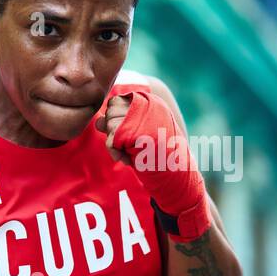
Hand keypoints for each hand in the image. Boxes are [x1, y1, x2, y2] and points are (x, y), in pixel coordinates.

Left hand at [94, 87, 210, 241]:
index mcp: (151, 102)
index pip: (116, 102)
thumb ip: (118, 124)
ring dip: (114, 143)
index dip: (115, 119)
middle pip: (110, 111)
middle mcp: (148, 107)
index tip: (127, 136)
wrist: (178, 174)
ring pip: (109, 124)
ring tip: (128, 154)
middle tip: (127, 147)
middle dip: (112, 131)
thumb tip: (98, 120)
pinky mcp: (137, 135)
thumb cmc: (160, 155)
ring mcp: (143, 120)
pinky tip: (127, 160)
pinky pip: (111, 139)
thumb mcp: (137, 135)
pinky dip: (114, 152)